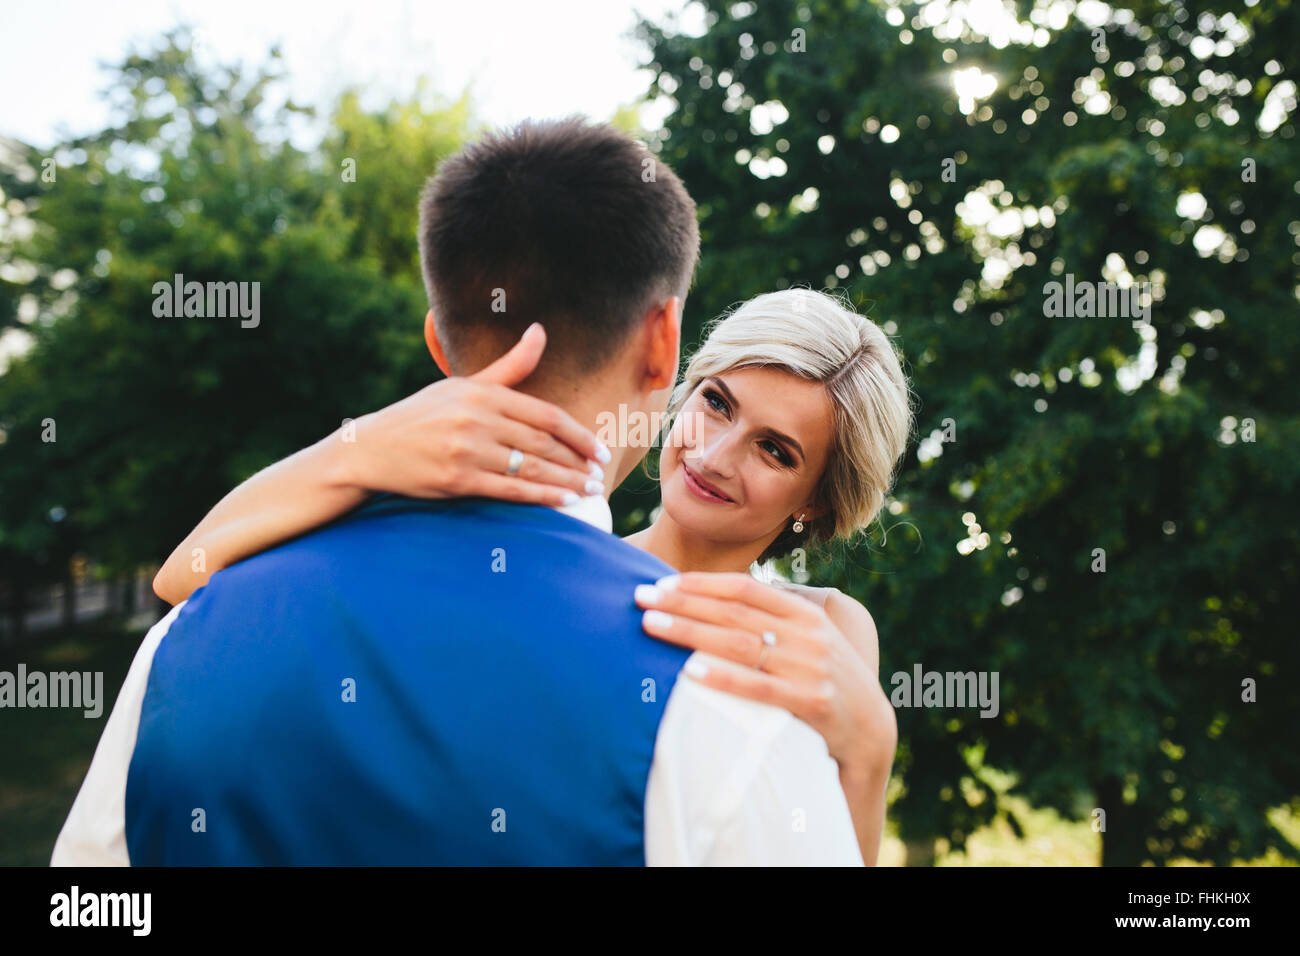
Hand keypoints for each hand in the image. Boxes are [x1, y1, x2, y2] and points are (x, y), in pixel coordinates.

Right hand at [329, 323, 610, 505]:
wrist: (372, 449)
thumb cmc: (423, 416)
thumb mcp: (464, 385)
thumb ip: (509, 366)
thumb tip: (540, 331)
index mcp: (483, 394)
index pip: (545, 414)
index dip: (578, 433)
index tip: (600, 448)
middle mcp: (477, 419)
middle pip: (543, 442)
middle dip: (577, 460)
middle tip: (601, 474)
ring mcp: (466, 450)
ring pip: (531, 468)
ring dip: (566, 481)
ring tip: (589, 491)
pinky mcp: (456, 480)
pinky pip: (509, 491)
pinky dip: (540, 497)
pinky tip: (562, 503)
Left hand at [635, 572, 896, 771]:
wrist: (870, 732)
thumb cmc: (825, 681)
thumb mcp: (808, 640)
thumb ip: (773, 620)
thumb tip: (717, 601)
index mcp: (806, 613)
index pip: (745, 588)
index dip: (701, 583)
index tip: (662, 582)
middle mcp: (808, 634)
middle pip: (734, 612)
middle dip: (683, 603)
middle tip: (641, 597)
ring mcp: (810, 667)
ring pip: (739, 643)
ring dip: (690, 631)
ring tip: (651, 625)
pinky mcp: (811, 701)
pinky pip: (758, 686)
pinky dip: (722, 677)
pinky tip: (689, 670)